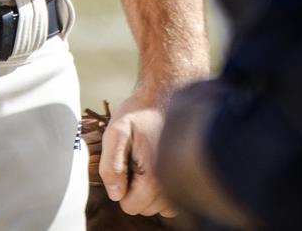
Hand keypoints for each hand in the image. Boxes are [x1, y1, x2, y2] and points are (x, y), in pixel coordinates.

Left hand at [101, 84, 176, 216]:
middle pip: (146, 208)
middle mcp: (173, 184)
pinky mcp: (190, 176)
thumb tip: (116, 194)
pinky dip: (164, 189)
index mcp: (154, 178)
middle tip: (137, 158)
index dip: (123, 187)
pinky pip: (173, 200)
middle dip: (137, 188)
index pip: (131, 206)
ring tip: (148, 160)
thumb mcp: (116, 133)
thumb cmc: (140, 112)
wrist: (168, 93)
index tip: (128, 162)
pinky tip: (159, 165)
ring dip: (150, 191)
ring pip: (160, 206)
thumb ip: (111, 166)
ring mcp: (184, 182)